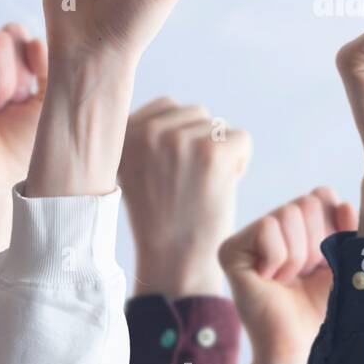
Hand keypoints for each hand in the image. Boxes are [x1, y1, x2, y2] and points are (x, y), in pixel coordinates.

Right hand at [119, 98, 250, 297]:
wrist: (174, 259)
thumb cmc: (159, 216)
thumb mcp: (130, 169)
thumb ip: (141, 134)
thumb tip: (169, 104)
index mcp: (123, 134)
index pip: (165, 106)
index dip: (178, 137)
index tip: (170, 172)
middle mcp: (146, 132)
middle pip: (194, 113)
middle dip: (199, 143)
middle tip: (188, 182)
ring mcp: (178, 141)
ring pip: (217, 126)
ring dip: (218, 153)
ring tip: (201, 187)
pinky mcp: (211, 153)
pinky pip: (240, 138)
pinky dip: (239, 162)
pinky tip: (221, 187)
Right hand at [219, 188, 357, 362]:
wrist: (301, 347)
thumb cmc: (325, 310)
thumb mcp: (347, 262)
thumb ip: (349, 229)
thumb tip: (341, 203)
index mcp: (298, 226)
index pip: (322, 195)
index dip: (334, 229)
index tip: (327, 264)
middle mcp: (271, 227)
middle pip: (307, 202)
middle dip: (316, 244)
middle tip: (305, 276)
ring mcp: (248, 238)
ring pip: (288, 213)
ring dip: (299, 256)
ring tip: (289, 281)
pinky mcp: (231, 250)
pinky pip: (267, 228)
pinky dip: (279, 258)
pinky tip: (270, 280)